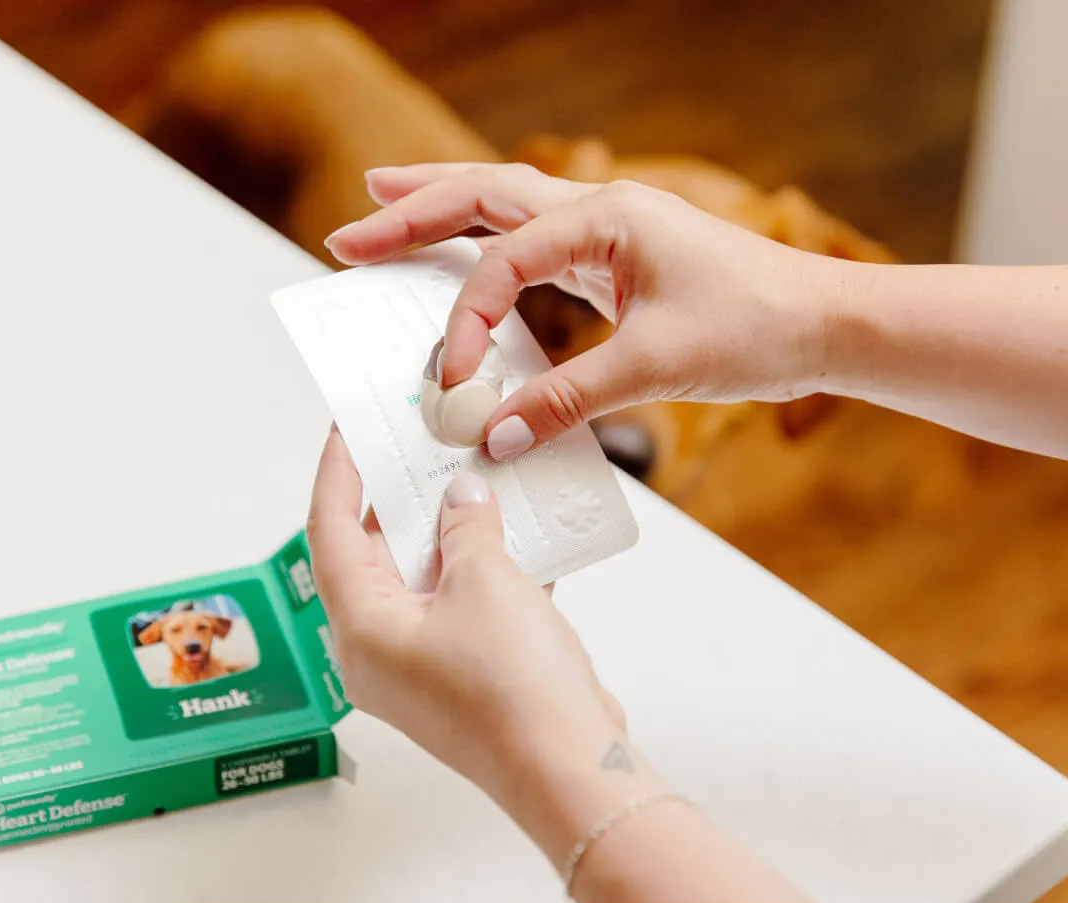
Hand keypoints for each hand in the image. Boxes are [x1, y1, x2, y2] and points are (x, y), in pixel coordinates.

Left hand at [307, 428, 814, 902]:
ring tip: (468, 477)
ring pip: (423, 581)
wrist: (572, 770)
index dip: (339, 472)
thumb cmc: (514, 688)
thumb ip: (466, 527)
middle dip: (399, 499)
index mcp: (361, 629)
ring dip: (448, 532)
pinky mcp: (464, 679)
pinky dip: (480, 571)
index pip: (329, 531)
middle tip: (416, 445)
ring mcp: (422, 669)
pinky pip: (460, 608)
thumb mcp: (486, 582)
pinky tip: (514, 535)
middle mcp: (380, 653)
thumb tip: (461, 498)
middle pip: (373, 556)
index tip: (349, 427)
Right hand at [325, 161, 839, 458]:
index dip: (468, 320)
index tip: (453, 377)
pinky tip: (465, 255)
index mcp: (608, 220)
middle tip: (352, 225)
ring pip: (507, 206)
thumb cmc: (759, 327)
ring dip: (444, 208)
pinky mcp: (616, 261)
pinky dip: (488, 245)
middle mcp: (601, 213)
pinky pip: (534, 243)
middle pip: (486, 194)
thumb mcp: (656, 367)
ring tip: (384, 205)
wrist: (822, 324)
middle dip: (414, 209)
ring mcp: (608, 232)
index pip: (504, 261)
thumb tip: (497, 435)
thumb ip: (569, 400)